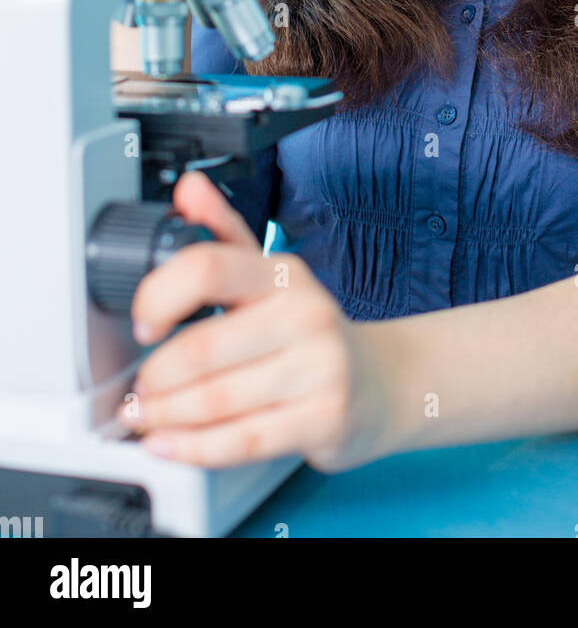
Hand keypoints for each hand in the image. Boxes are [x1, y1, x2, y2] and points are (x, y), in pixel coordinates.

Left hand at [117, 171, 394, 471]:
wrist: (382, 383)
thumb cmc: (312, 332)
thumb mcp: (272, 277)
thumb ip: (223, 232)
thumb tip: (188, 188)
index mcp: (284, 275)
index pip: (209, 268)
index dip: (160, 295)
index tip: (142, 322)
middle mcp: (305, 315)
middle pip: (203, 347)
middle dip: (154, 378)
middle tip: (136, 390)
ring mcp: (318, 368)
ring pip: (217, 399)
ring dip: (166, 417)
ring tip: (145, 419)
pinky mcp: (324, 418)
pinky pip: (244, 440)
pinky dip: (195, 448)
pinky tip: (171, 444)